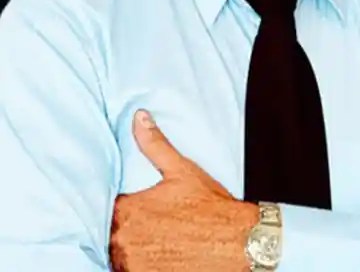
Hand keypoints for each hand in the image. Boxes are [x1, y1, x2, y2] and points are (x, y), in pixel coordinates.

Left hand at [110, 110, 258, 270]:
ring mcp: (132, 263)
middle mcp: (123, 239)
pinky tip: (161, 256)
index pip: (105, 208)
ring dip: (132, 250)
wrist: (240, 242)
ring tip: (158, 243)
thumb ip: (154, 145)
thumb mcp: (183, 171)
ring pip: (118, 255)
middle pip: (111, 235)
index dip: (124, 208)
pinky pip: (129, 271)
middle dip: (128, 230)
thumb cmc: (212, 206)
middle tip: (154, 227)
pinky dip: (141, 265)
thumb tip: (139, 118)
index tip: (140, 209)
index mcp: (127, 209)